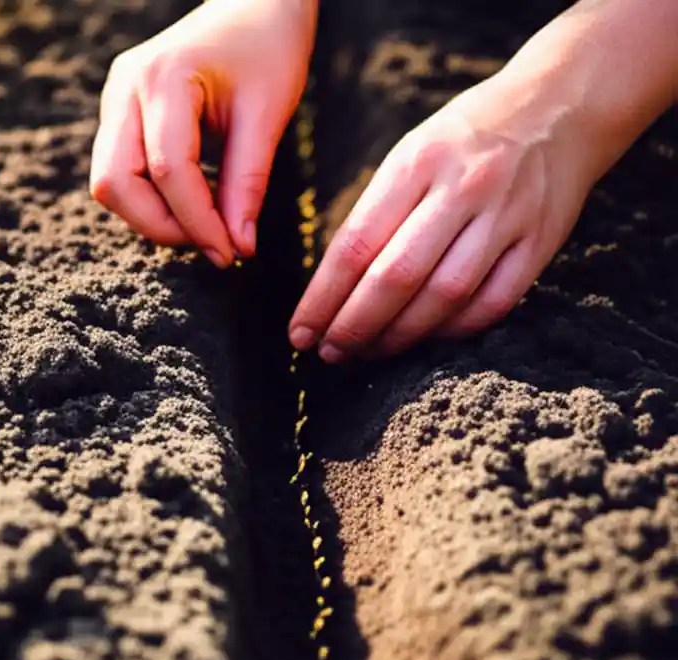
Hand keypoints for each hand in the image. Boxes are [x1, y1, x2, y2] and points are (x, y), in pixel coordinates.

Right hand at [89, 0, 316, 267]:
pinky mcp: (119, 112)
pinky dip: (150, 199)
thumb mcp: (268, 114)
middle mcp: (125, 87)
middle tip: (212, 245)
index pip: (167, 169)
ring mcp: (115, 99)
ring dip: (152, 216)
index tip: (230, 255)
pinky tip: (190, 204)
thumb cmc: (269, 48)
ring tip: (204, 226)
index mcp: (163, 76)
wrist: (253, 4)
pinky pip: (118, 171)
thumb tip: (237, 248)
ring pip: (108, 182)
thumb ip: (248, 183)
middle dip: (160, 226)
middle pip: (114, 182)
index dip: (196, 221)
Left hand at [288, 73, 596, 361]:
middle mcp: (462, 189)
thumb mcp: (410, 154)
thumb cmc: (464, 139)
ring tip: (367, 353)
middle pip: (397, 276)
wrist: (560, 105)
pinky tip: (425, 340)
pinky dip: (453, 330)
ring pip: (444, 296)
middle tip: (328, 353)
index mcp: (416, 162)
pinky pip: (493, 303)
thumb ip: (376, 213)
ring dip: (399, 336)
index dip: (323, 297)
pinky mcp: (542, 241)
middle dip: (354, 325)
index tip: (299, 331)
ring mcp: (507, 216)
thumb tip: (332, 288)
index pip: (356, 244)